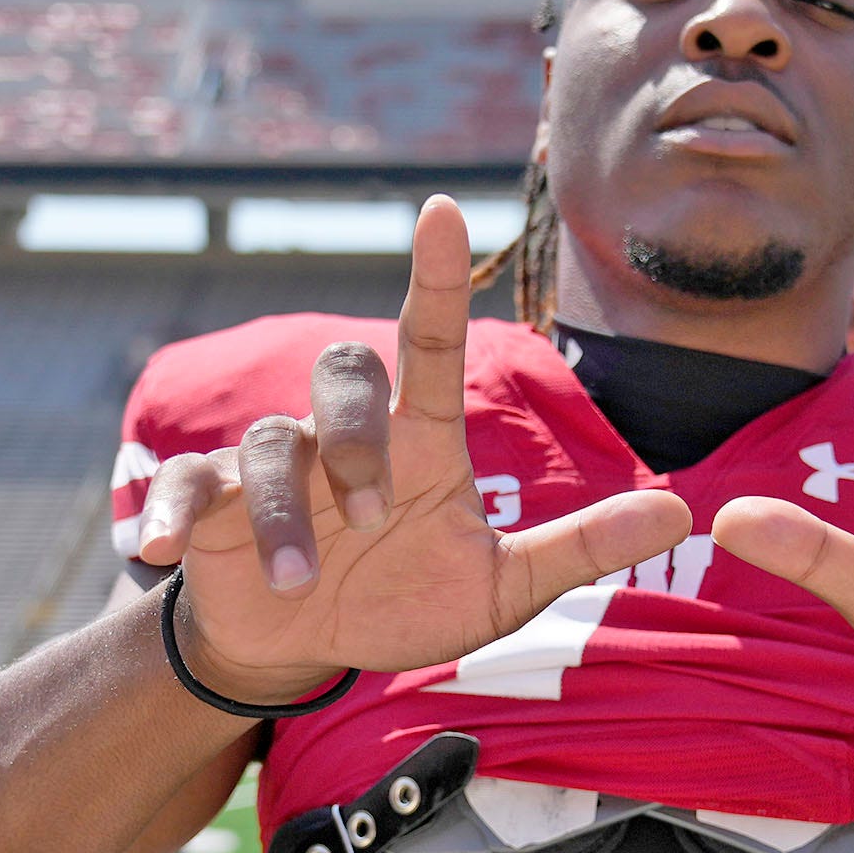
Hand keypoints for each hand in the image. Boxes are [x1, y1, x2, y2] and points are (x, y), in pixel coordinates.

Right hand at [129, 198, 691, 703]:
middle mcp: (344, 434)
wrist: (308, 646)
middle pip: (344, 375)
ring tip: (303, 581)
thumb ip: (583, 548)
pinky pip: (186, 481)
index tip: (443, 207)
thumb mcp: (503, 588)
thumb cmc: (407, 599)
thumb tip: (686, 515)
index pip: (430, 338)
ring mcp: (274, 463)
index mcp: (419, 439)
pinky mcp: (209, 500)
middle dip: (354, 442)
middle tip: (369, 520)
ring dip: (283, 509)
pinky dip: (173, 510)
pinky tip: (167, 548)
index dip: (436, 275)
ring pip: (265, 441)